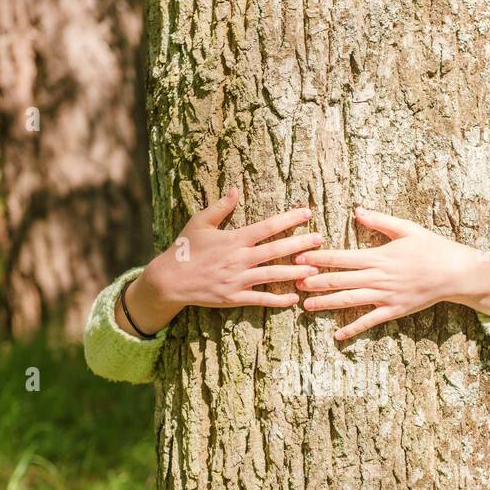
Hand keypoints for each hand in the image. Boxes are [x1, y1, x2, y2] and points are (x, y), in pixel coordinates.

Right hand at [119, 189, 322, 334]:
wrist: (170, 279)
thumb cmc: (185, 248)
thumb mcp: (200, 222)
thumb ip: (220, 207)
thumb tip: (236, 189)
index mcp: (234, 239)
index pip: (267, 227)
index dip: (289, 219)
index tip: (306, 212)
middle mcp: (239, 259)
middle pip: (276, 250)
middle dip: (300, 244)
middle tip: (319, 240)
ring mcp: (238, 280)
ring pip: (273, 275)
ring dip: (295, 272)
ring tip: (315, 269)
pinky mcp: (234, 298)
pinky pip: (261, 300)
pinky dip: (278, 300)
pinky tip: (294, 298)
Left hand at [295, 208, 489, 340]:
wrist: (454, 272)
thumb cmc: (430, 247)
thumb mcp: (406, 228)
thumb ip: (379, 221)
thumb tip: (357, 211)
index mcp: (378, 256)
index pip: (341, 257)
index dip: (318, 258)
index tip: (299, 258)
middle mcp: (378, 277)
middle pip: (340, 280)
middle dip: (315, 281)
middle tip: (294, 282)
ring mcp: (385, 296)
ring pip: (349, 301)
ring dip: (326, 303)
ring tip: (306, 305)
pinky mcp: (393, 311)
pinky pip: (369, 322)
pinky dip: (353, 329)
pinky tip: (337, 335)